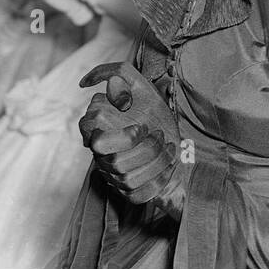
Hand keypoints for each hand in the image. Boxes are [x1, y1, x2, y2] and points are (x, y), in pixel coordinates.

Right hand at [77, 61, 187, 217]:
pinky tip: (168, 165)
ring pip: (126, 176)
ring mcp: (112, 175)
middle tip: (157, 134)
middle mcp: (100, 154)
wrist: (180, 146)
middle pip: (111, 158)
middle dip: (142, 147)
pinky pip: (139, 193)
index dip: (122, 131)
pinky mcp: (128, 192)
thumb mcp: (143, 89)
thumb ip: (119, 75)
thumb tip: (88, 81)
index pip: (93, 131)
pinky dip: (160, 178)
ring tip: (168, 146)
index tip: (142, 125)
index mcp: (97, 128)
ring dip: (156, 159)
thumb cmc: (157, 115)